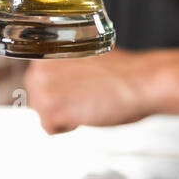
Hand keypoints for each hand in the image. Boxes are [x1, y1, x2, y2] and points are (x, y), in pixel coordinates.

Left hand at [24, 51, 154, 132]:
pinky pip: (49, 128)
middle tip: (85, 96)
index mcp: (48, 51)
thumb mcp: (88, 57)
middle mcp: (40, 67)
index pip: (39, 80)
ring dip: (64, 115)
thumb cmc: (124, 72)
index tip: (78, 87)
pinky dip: (68, 127)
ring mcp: (44, 89)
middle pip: (37, 98)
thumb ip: (67, 63)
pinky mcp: (52, 110)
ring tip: (87, 103)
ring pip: (42, 114)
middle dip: (59, 103)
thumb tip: (63, 74)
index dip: (61, 88)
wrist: (142, 82)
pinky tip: (85, 113)